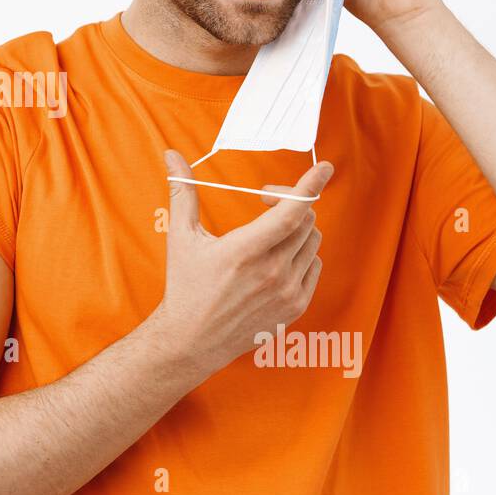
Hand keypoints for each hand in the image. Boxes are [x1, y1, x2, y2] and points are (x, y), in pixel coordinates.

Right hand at [150, 149, 331, 381]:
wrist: (192, 339)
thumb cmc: (185, 286)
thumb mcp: (181, 237)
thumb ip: (182, 191)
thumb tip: (171, 155)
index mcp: (245, 251)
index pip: (292, 212)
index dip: (310, 186)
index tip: (324, 168)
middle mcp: (272, 272)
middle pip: (305, 221)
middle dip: (290, 203)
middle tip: (266, 201)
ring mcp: (287, 291)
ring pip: (312, 242)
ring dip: (297, 229)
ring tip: (270, 233)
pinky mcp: (296, 306)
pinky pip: (314, 266)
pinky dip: (302, 254)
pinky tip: (277, 257)